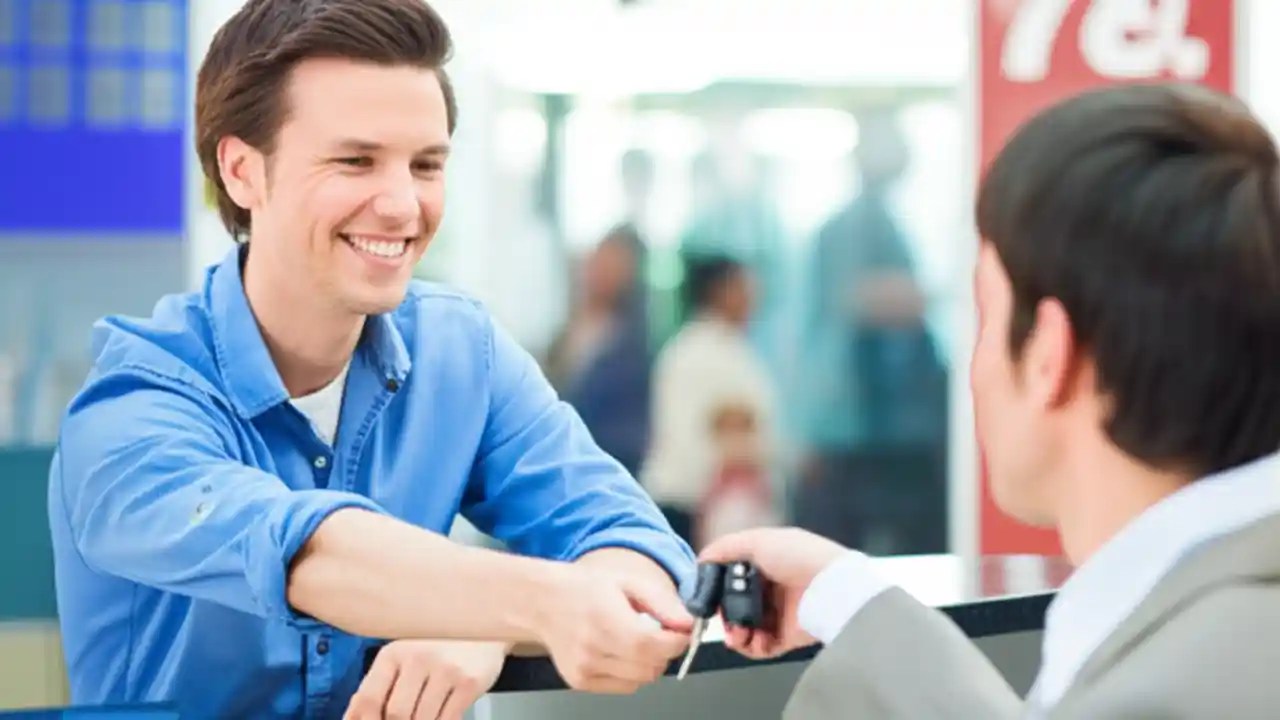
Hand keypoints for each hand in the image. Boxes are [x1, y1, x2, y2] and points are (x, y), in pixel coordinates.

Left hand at [346, 639, 506, 719]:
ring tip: (423, 714)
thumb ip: (381, 685)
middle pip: (395, 715)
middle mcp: (418, 658)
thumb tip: (355, 718)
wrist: (482, 624)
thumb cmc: (438, 644)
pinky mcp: (469, 682)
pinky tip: (440, 714)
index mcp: (394, 653)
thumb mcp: (404, 656)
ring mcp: (446, 670)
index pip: (368, 699)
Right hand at [533, 564, 693, 693]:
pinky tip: (620, 651)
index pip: (654, 646)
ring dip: (649, 663)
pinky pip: (624, 686)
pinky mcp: (580, 681)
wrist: (543, 602)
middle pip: (651, 667)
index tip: (681, 631)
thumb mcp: (628, 581)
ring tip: (635, 639)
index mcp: (605, 620)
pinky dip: (631, 673)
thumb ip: (662, 603)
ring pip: (640, 680)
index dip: (677, 642)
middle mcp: (592, 649)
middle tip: (660, 633)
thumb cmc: (584, 588)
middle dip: (665, 652)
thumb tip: (688, 623)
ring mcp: (584, 669)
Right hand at [699, 527, 846, 659]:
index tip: (708, 595)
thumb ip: (725, 547)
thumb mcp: (757, 540)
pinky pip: (761, 646)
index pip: (732, 577)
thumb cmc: (801, 556)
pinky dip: (752, 647)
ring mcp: (779, 613)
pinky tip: (750, 640)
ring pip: (745, 628)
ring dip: (735, 633)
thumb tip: (702, 559)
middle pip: (736, 606)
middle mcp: (771, 588)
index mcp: (765, 562)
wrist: (832, 586)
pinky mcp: (787, 636)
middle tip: (720, 618)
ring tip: (736, 634)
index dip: (718, 587)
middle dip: (725, 615)